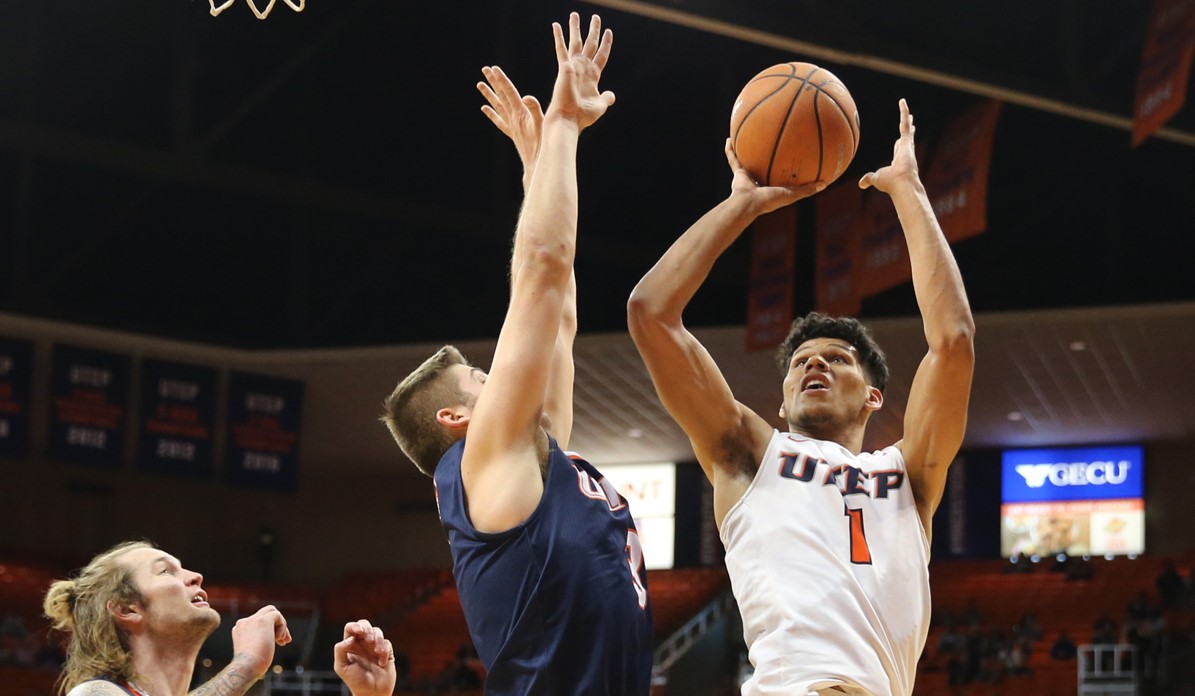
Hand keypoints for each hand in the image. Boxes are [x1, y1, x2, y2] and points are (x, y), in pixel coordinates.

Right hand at [229, 605, 290, 678]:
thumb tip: (272, 639)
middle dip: (277, 624)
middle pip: (265, 613)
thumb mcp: (253, 652)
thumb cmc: (252, 666)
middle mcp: (244, 623)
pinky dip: (282, 626)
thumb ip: (259, 641)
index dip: (270, 631)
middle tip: (283, 640)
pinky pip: (277, 615)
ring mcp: (252, 620)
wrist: (246, 667)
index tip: (277, 642)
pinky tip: (279, 639)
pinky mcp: (263, 620)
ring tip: (283, 641)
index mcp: (239, 630)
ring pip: (272, 611)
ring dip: (281, 626)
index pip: (257, 622)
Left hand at [334, 620, 396, 695]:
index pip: (350, 628)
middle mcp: (362, 644)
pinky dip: (385, 651)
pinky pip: (387, 643)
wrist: (372, 693)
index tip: (359, 632)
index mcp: (350, 646)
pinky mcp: (386, 652)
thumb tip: (351, 638)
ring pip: (377, 631)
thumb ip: (341, 650)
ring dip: (377, 638)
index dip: (355, 626)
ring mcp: (374, 647)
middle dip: (367, 628)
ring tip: (376, 651)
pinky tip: (381, 662)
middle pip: (364, 625)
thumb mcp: (341, 667)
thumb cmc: (355, 681)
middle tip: (368, 639)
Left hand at [478, 65, 543, 191]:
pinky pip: (499, 121)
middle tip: (485, 69)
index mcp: (520, 113)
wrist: (538, 164)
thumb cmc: (545, 145)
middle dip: (493, 82)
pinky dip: (491, 114)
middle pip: (501, 96)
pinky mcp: (512, 133)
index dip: (501, 79)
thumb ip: (535, 109)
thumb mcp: (543, 125)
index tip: (494, 68)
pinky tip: (484, 108)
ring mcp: (511, 126)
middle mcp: (513, 118)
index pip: (509, 92)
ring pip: (497, 107)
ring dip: (489, 95)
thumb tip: (526, 97)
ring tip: (479, 84)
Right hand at [546, 12, 614, 129]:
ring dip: (575, 28)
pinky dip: (559, 36)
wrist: (569, 118)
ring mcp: (573, 66)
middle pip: (590, 45)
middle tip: (595, 17)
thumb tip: (612, 95)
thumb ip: (606, 98)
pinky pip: (561, 48)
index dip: (605, 44)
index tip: (608, 31)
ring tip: (575, 14)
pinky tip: (556, 25)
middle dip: (593, 30)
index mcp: (592, 78)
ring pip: (576, 42)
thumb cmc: (583, 116)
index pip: (601, 56)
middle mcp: (583, 69)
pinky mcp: (565, 66)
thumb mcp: (600, 106)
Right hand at [725, 139, 823, 214]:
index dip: (783, 169)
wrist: (748, 204)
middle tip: (769, 142)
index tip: (789, 158)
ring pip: (746, 160)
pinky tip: (730, 138)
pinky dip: (730, 150)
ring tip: (747, 136)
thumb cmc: (770, 201)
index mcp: (771, 187)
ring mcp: (747, 177)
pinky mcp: (737, 173)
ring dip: (745, 150)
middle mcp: (759, 181)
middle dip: (764, 156)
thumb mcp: (792, 194)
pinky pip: (733, 159)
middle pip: (762, 166)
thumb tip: (825, 183)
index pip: (779, 177)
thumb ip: (807, 189)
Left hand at [858, 98, 920, 192]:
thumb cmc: (891, 184)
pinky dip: (903, 112)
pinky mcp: (907, 140)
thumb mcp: (877, 179)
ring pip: (906, 129)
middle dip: (909, 131)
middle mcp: (906, 153)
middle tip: (911, 122)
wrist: (902, 184)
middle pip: (908, 139)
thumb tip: (861, 184)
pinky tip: (902, 102)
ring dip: (906, 118)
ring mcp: (907, 146)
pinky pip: (904, 123)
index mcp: (900, 162)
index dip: (900, 146)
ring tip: (908, 112)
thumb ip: (869, 179)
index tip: (901, 142)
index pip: (900, 151)